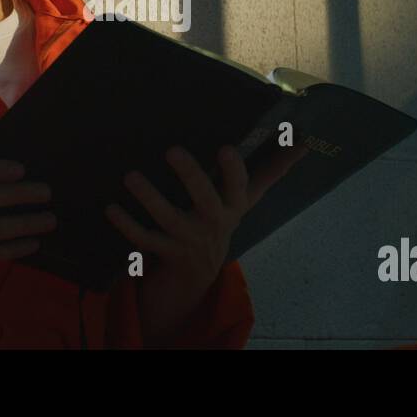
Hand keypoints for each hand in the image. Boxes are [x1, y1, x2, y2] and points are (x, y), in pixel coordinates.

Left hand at [105, 143, 307, 342]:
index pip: (239, 188)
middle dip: (191, 176)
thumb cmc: (222, 220)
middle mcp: (212, 224)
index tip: (225, 147)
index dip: (233, 170)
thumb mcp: (247, 197)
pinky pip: (143, 240)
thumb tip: (305, 141)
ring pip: (167, 220)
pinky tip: (111, 207)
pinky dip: (126, 225)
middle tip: (172, 150)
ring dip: (148, 198)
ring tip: (131, 176)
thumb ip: (272, 169)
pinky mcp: (163, 252)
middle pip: (205, 201)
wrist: (199, 274)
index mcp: (232, 207)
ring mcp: (187, 240)